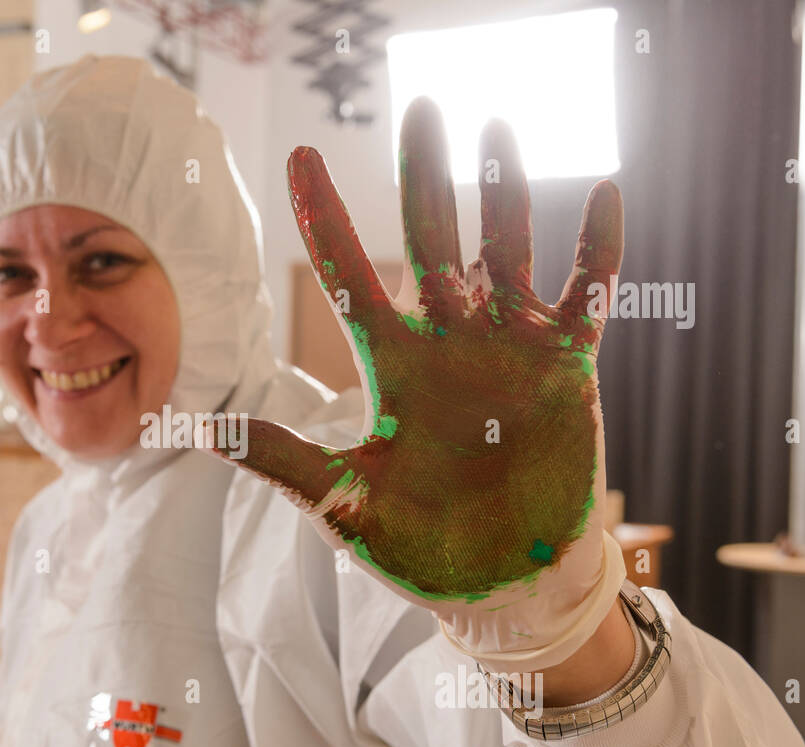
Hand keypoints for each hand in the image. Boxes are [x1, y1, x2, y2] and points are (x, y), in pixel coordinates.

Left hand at [212, 98, 625, 667]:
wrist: (498, 582)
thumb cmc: (418, 544)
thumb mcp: (342, 502)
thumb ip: (282, 459)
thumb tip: (202, 431)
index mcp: (391, 366)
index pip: (348, 275)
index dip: (323, 216)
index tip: (298, 156)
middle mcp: (447, 343)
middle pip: (431, 239)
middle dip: (424, 176)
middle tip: (419, 107)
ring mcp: (509, 349)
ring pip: (506, 250)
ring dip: (505, 192)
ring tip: (498, 126)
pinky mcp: (567, 368)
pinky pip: (586, 296)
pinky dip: (596, 249)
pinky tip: (602, 191)